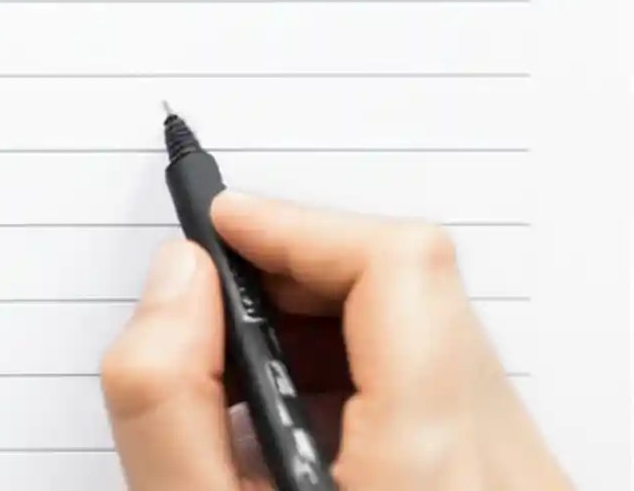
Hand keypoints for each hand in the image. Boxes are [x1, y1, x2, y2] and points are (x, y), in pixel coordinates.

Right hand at [101, 192, 570, 489]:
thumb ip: (162, 395)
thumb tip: (175, 281)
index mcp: (431, 471)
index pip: (397, 267)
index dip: (298, 224)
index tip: (221, 227)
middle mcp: (508, 467)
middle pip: (414, 289)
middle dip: (296, 278)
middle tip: (210, 310)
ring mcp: (525, 479)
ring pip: (429, 330)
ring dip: (323, 327)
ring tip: (242, 387)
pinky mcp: (514, 487)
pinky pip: (441, 381)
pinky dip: (357, 373)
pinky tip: (296, 428)